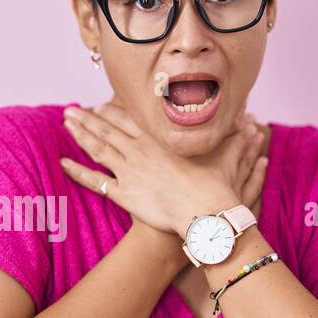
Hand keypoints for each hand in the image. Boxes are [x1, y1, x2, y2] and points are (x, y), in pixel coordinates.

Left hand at [59, 103, 268, 237]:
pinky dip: (77, 171)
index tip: (99, 104)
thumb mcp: (229, 155)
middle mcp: (139, 150)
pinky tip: (62, 163)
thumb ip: (238, 137)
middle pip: (107, 129)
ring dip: (79, 134)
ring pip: (97, 148)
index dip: (112, 110)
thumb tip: (255, 122)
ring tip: (65, 122)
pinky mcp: (123, 193)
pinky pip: (95, 181)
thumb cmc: (216, 185)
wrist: (204, 214)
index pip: (129, 118)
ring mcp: (129, 171)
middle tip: (71, 109)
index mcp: (160, 138)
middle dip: (87, 118)